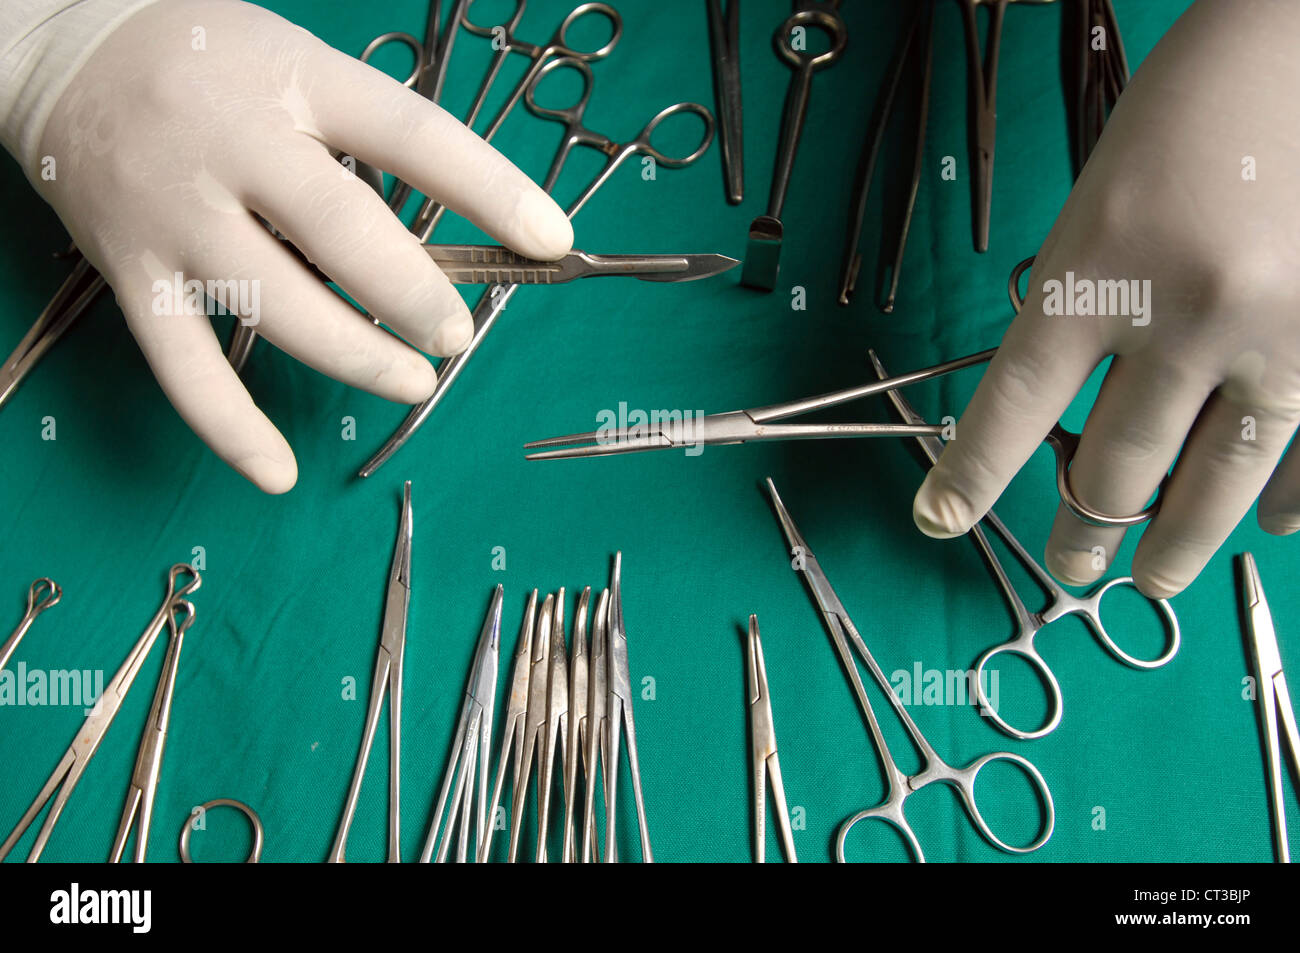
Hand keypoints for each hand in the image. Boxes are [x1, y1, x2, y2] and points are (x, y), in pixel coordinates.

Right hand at [32, 0, 571, 491]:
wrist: (66, 51)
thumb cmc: (211, 62)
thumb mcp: (299, 63)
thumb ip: (367, 140)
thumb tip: (458, 237)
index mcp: (295, 79)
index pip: (411, 134)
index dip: (489, 190)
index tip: (550, 239)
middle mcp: (233, 144)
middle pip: (341, 232)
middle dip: (413, 296)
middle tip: (455, 334)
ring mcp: (176, 213)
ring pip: (275, 305)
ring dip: (354, 357)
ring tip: (412, 381)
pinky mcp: (132, 273)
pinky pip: (183, 366)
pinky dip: (231, 428)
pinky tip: (279, 471)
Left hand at [913, 0, 1299, 597]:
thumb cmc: (1196, 107)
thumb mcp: (1102, 201)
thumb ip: (1083, 308)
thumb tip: (1068, 413)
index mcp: (1103, 269)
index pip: (1012, 408)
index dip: (971, 477)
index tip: (942, 519)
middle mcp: (1190, 316)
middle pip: (1112, 468)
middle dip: (1080, 530)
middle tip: (1069, 563)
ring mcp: (1285, 339)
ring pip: (1214, 486)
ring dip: (1173, 547)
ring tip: (1148, 579)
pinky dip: (1285, 504)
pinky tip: (1265, 527)